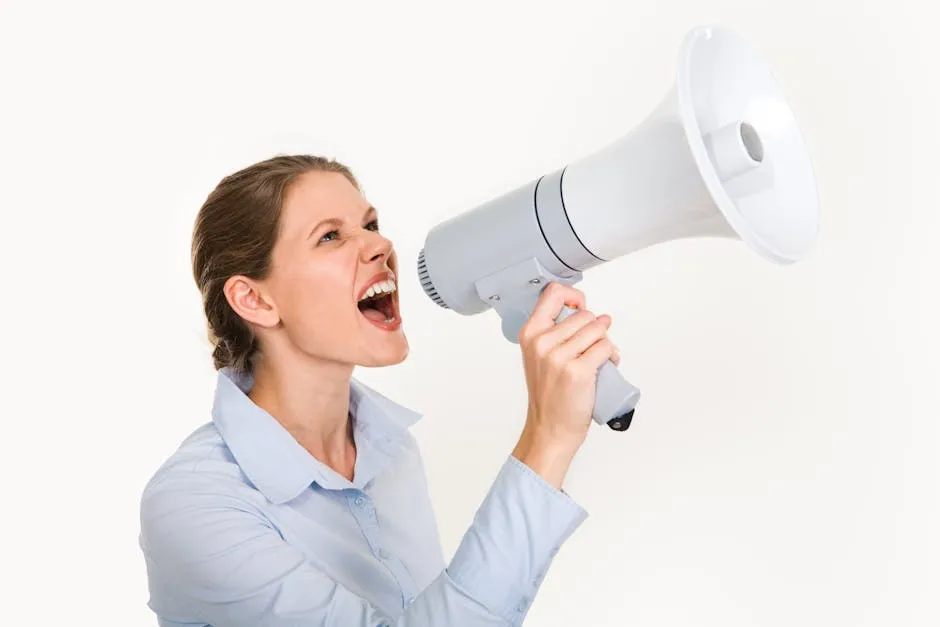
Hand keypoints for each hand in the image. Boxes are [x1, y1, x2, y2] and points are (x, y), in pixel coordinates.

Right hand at [511, 282, 618, 486]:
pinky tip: (607, 365)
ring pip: (599, 330)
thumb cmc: (549, 395)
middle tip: (593, 346)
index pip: (554, 293)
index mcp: (530, 334)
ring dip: (606, 342)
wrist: (550, 429)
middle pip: (585, 315)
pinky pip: (606, 347)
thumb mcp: (540, 356)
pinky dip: (612, 355)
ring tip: (601, 357)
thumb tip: (590, 315)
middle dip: (596, 328)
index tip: (581, 307)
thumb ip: (555, 332)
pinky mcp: (578, 371)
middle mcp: (542, 342)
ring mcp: (559, 357)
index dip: (575, 296)